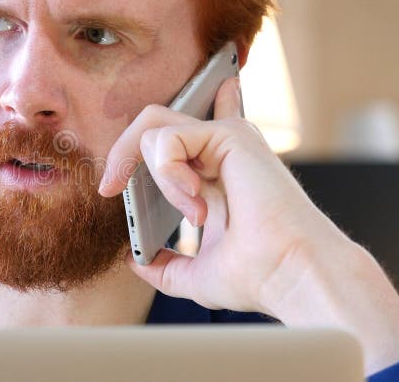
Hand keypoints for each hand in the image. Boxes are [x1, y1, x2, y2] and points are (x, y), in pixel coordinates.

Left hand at [98, 77, 398, 374]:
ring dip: (159, 178)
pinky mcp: (230, 134)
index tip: (118, 173)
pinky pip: (168, 139)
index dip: (159, 129)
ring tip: (194, 214)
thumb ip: (164, 264)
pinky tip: (197, 202)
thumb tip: (136, 261)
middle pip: (153, 121)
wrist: (289, 276)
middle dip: (121, 150)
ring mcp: (227, 139)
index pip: (188, 131)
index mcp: (216, 175)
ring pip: (153, 128)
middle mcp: (222, 151)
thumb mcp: (194, 274)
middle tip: (110, 187)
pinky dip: (169, 174)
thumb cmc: (257, 276)